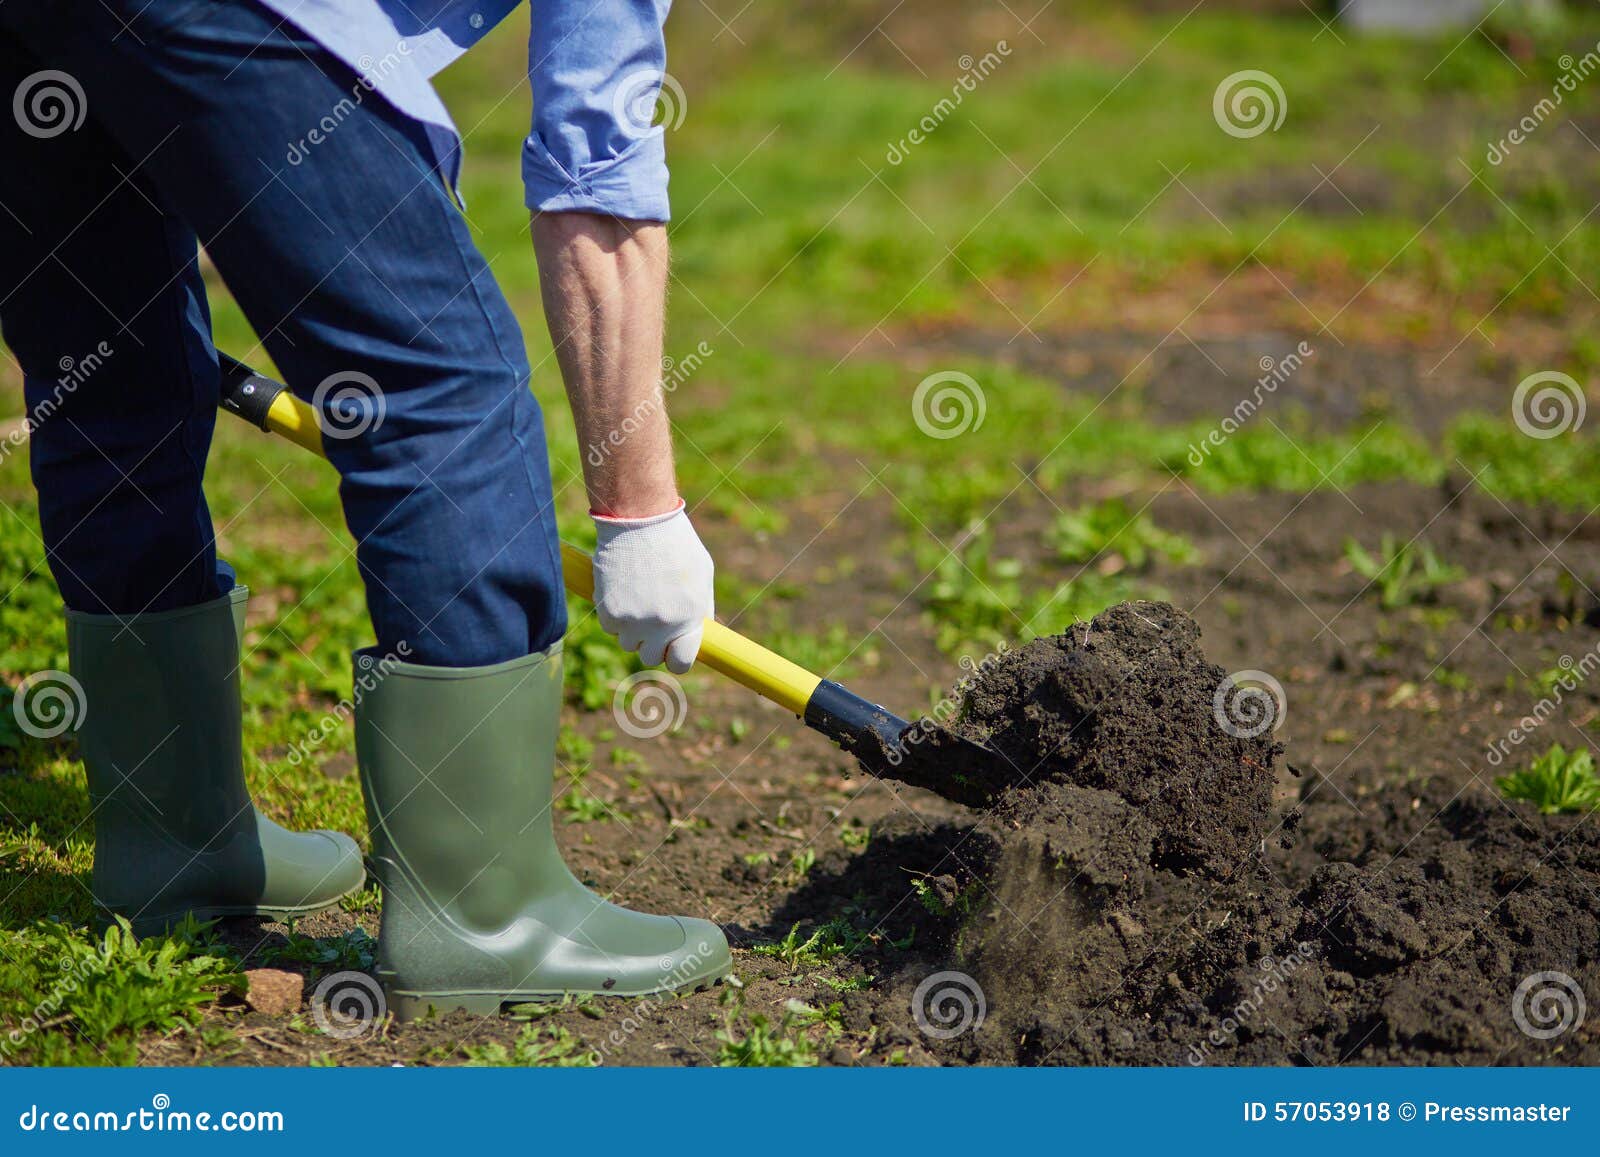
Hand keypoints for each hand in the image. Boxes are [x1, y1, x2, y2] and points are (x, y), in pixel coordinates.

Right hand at [591, 502, 712, 673]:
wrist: (640, 519)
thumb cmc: (675, 543)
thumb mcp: (702, 575)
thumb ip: (700, 608)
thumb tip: (700, 634)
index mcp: (689, 618)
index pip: (681, 663)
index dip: (675, 656)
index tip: (671, 648)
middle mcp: (661, 625)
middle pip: (650, 657)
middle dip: (651, 642)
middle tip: (651, 619)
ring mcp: (633, 620)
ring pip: (628, 642)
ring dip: (631, 627)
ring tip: (637, 595)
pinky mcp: (608, 611)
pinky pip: (610, 626)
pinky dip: (614, 612)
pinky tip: (621, 587)